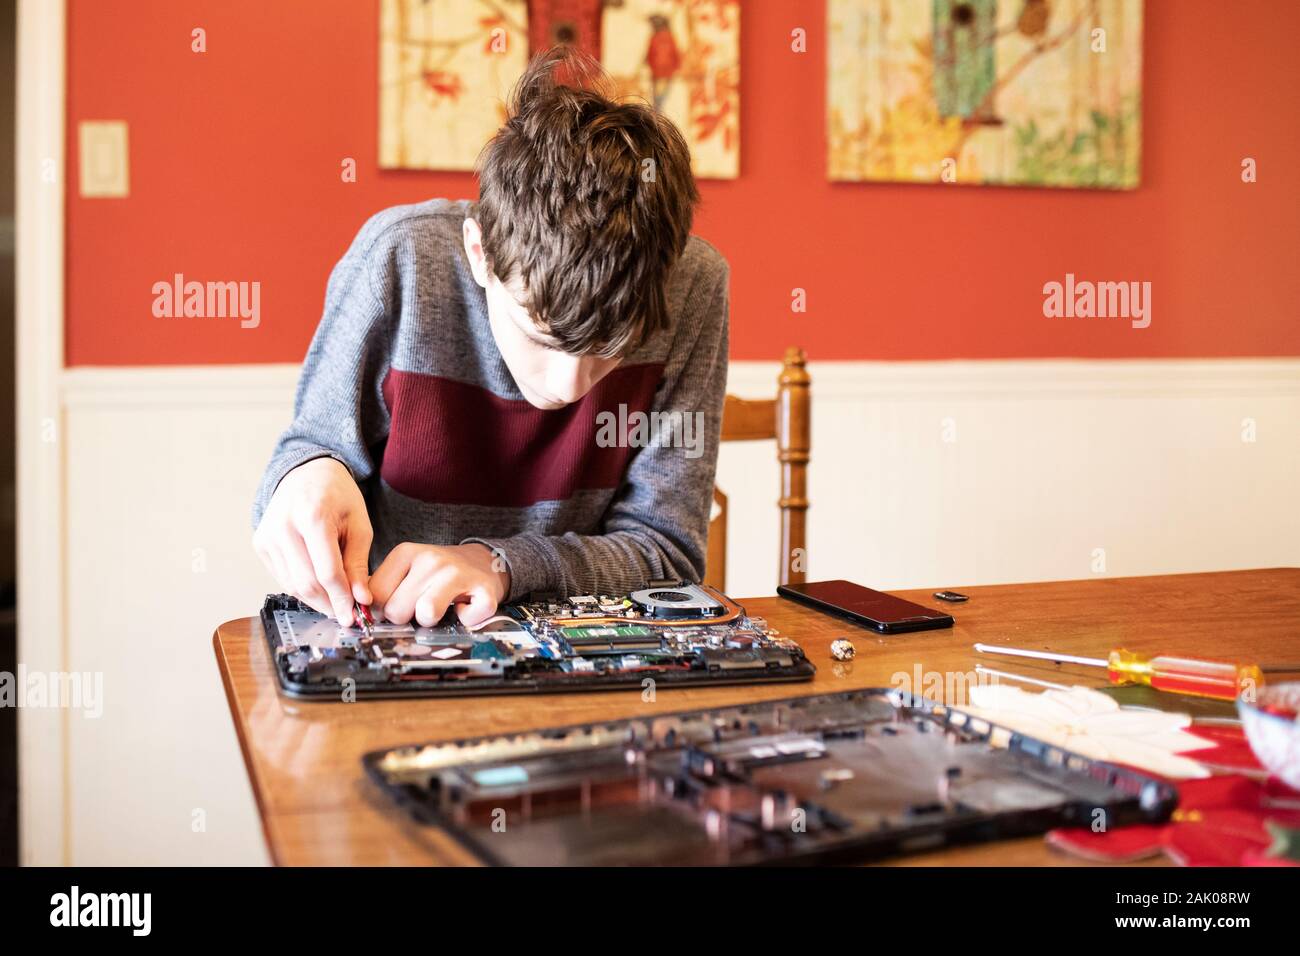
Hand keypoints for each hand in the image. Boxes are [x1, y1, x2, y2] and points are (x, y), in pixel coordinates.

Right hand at [253, 457, 372, 624]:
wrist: (307, 473)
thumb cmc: (338, 497)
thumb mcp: (359, 525)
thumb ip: (358, 563)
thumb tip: (361, 599)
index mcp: (313, 517)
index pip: (327, 572)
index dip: (342, 599)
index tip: (355, 617)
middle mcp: (284, 527)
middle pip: (307, 583)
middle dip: (329, 604)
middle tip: (347, 614)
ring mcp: (267, 536)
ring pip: (292, 585)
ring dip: (316, 600)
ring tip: (336, 601)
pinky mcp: (260, 544)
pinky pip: (282, 577)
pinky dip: (301, 588)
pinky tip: (318, 586)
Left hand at [369, 543, 510, 628]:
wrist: (482, 562)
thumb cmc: (438, 572)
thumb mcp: (407, 569)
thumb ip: (382, 587)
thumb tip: (360, 612)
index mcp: (405, 553)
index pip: (375, 595)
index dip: (382, 610)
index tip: (395, 606)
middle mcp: (430, 560)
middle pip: (396, 610)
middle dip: (406, 617)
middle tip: (420, 605)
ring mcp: (457, 573)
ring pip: (426, 614)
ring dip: (433, 620)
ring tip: (440, 606)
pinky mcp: (483, 588)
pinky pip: (464, 620)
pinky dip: (465, 620)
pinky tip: (463, 607)